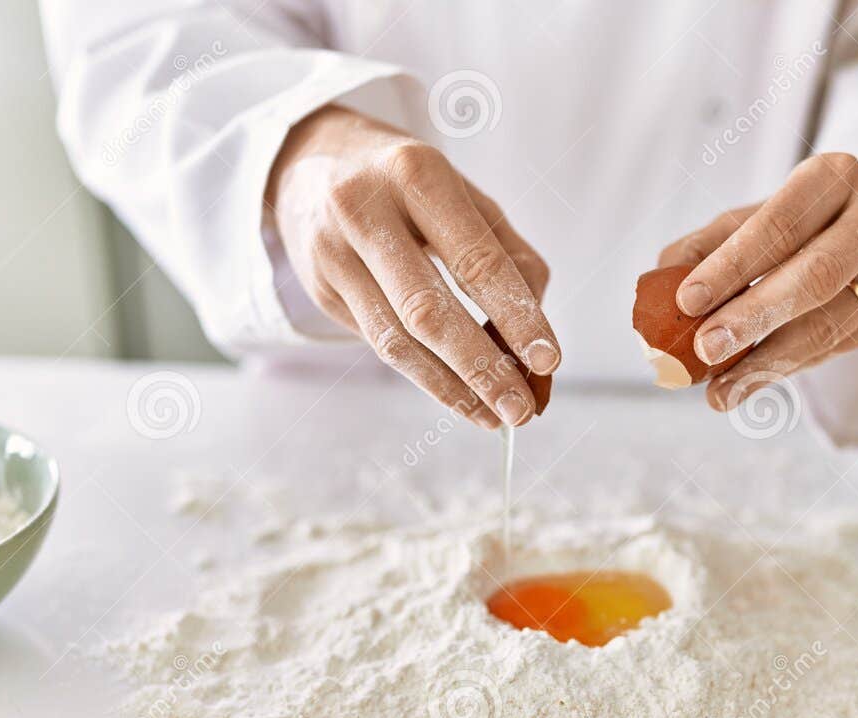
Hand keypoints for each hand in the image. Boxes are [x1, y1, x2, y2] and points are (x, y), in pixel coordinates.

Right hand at [267, 106, 558, 427]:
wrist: (309, 161)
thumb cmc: (408, 183)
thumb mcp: (463, 194)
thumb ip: (507, 254)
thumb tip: (533, 330)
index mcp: (415, 173)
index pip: (474, 259)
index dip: (514, 314)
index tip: (548, 359)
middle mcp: (363, 210)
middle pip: (427, 309)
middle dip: (481, 368)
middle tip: (521, 409)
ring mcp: (332, 252)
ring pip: (396, 340)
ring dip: (452, 387)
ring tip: (496, 415)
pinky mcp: (319, 289)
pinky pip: (379, 344)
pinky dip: (426, 377)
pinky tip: (461, 397)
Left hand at [657, 153, 857, 411]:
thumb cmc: (806, 222)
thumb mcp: (758, 218)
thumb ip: (709, 245)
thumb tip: (660, 280)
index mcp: (836, 176)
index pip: (780, 225)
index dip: (732, 265)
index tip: (687, 302)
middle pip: (816, 276)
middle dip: (753, 318)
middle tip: (704, 351)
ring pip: (831, 324)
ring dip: (769, 363)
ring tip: (720, 391)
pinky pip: (841, 347)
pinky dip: (792, 366)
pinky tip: (754, 381)